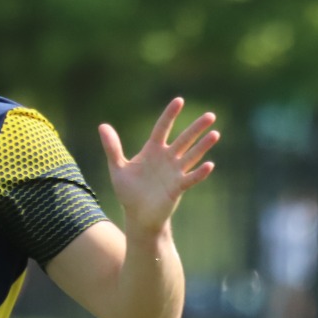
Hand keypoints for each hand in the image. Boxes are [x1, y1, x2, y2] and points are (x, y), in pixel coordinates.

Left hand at [98, 98, 217, 234]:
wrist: (138, 216)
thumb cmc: (129, 192)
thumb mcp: (118, 168)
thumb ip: (112, 147)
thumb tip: (102, 126)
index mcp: (152, 150)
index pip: (163, 128)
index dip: (170, 115)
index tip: (179, 101)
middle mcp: (167, 158)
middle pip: (184, 139)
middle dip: (197, 128)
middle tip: (211, 115)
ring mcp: (175, 173)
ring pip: (192, 155)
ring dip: (203, 146)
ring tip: (215, 134)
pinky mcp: (178, 188)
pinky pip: (190, 178)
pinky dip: (200, 173)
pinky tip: (209, 165)